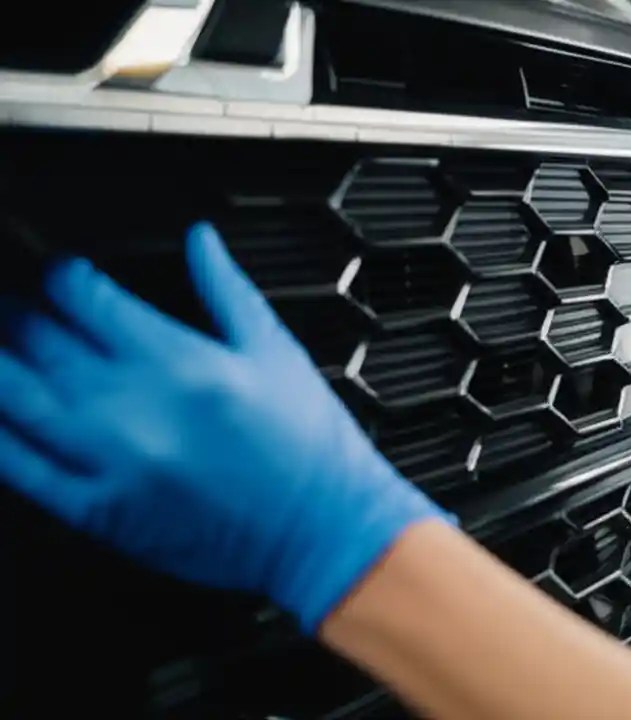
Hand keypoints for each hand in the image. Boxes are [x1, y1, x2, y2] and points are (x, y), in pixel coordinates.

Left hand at [0, 223, 451, 633]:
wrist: (325, 530)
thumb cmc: (310, 446)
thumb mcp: (278, 351)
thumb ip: (227, 289)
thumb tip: (200, 238)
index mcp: (179, 359)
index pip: (84, 295)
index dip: (64, 276)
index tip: (65, 276)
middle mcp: (133, 406)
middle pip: (39, 339)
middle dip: (21, 315)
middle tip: (22, 310)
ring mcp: (109, 460)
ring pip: (13, 396)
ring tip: (3, 350)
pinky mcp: (98, 512)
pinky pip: (19, 467)